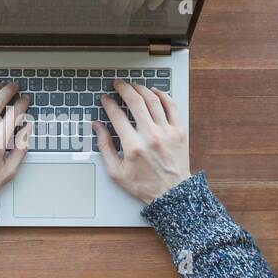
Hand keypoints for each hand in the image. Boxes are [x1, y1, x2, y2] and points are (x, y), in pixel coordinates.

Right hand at [93, 79, 189, 203]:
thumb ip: (105, 147)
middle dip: (124, 88)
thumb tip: (97, 127)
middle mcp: (150, 136)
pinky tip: (154, 91)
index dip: (108, 103)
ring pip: (153, 100)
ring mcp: (167, 132)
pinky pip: (172, 106)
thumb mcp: (116, 172)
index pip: (117, 115)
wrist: (171, 193)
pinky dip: (163, 95)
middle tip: (118, 84)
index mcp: (133, 146)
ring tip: (133, 86)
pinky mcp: (179, 131)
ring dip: (141, 89)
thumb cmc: (144, 184)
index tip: (105, 99)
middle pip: (135, 102)